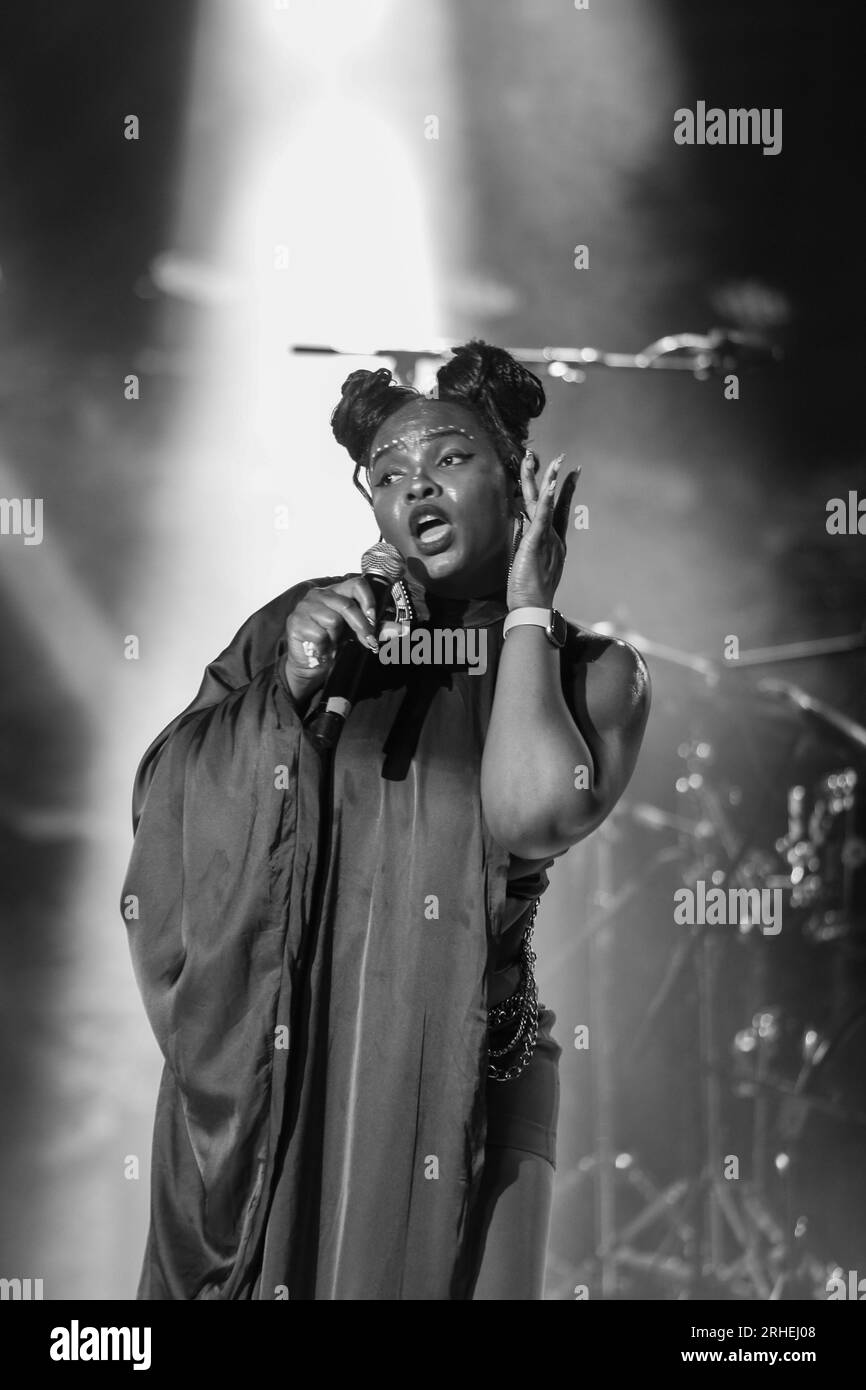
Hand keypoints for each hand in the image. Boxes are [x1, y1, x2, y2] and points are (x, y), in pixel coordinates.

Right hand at [284, 576, 379, 704]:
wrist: (310, 664)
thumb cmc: (333, 644)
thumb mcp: (357, 634)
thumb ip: (377, 629)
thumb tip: (401, 630)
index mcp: (336, 592)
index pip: (356, 584)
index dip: (368, 600)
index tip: (374, 618)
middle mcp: (319, 594)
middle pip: (346, 604)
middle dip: (361, 625)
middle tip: (368, 640)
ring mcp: (305, 607)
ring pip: (332, 620)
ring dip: (336, 637)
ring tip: (332, 642)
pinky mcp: (295, 622)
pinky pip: (318, 633)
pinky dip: (323, 646)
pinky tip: (320, 648)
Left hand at [506, 451, 579, 610]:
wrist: (533, 608)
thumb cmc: (529, 590)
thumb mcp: (529, 561)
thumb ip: (527, 540)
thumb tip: (520, 521)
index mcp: (553, 541)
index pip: (559, 509)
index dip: (564, 490)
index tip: (570, 472)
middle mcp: (554, 537)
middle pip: (555, 501)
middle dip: (556, 477)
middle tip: (562, 457)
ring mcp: (547, 539)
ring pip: (546, 504)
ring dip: (549, 480)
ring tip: (555, 461)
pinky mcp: (536, 543)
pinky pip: (542, 518)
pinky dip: (548, 501)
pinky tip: (550, 485)